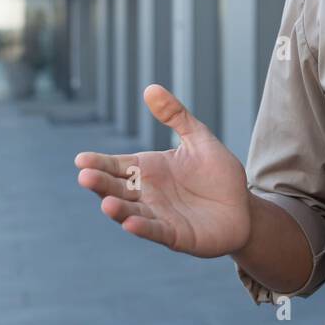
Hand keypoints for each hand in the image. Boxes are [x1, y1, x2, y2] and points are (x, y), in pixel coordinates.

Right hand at [74, 84, 251, 257]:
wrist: (243, 206)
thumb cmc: (217, 173)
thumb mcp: (198, 139)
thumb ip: (176, 115)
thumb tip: (151, 88)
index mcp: (147, 170)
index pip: (116, 165)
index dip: (98, 163)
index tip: (81, 159)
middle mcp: (147, 194)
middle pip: (117, 189)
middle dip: (100, 185)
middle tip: (85, 177)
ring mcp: (159, 216)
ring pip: (131, 213)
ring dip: (118, 210)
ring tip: (106, 203)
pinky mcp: (175, 236)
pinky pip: (156, 231)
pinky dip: (143, 228)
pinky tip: (130, 224)